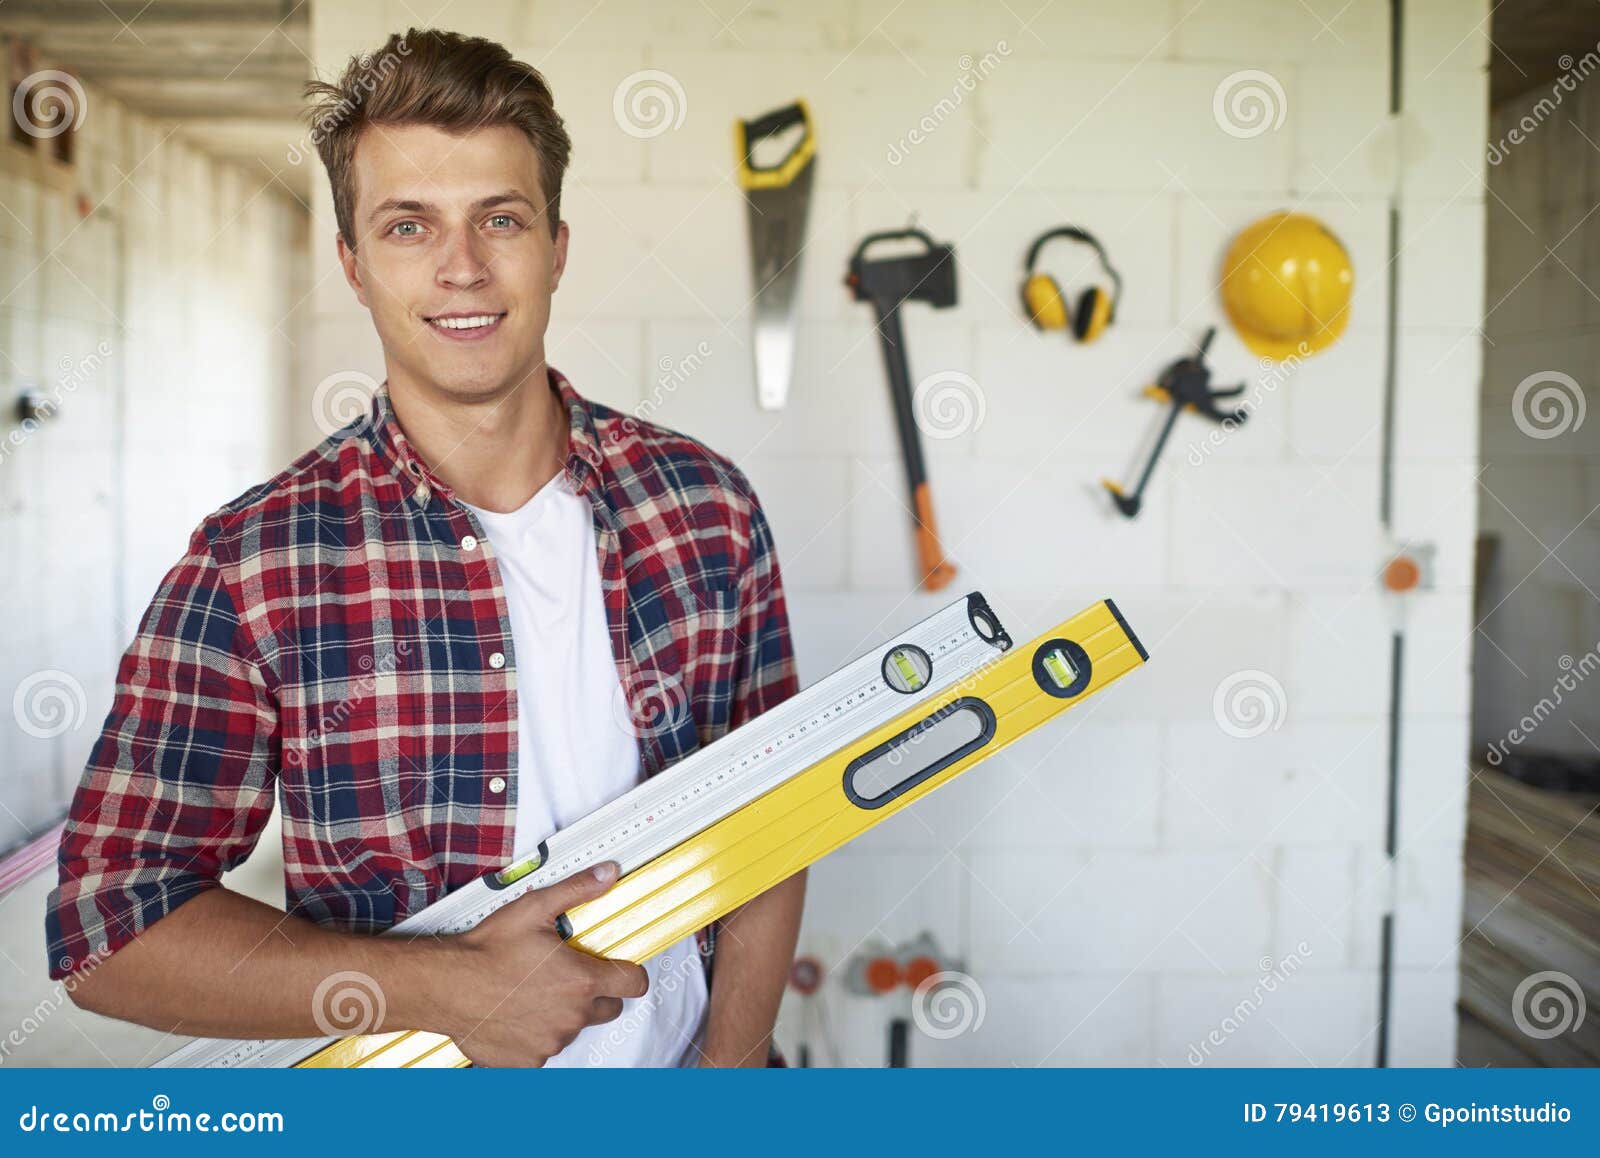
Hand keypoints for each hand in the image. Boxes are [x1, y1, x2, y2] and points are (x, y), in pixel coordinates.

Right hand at [435, 862, 648, 1066]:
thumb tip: (608, 873)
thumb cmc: (488, 949)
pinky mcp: (528, 1062)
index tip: (616, 969)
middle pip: (608, 1008)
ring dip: (561, 1014)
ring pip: (572, 1028)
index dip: (628, 974)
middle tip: (564, 977)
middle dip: (594, 994)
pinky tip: (514, 1015)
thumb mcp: (535, 909)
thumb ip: (577, 890)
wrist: (445, 987)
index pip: (633, 984)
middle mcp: (572, 1017)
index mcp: (582, 981)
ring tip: (530, 993)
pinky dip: (534, 1036)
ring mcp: (550, 1043)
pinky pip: (543, 1050)